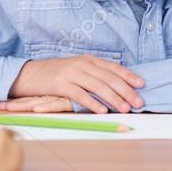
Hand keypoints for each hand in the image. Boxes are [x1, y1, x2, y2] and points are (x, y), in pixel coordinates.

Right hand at [8, 56, 144, 113]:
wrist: (29, 73)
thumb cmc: (57, 74)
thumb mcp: (78, 69)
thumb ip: (94, 73)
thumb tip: (115, 84)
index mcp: (89, 59)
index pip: (113, 67)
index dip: (129, 76)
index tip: (142, 84)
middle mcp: (83, 64)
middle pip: (109, 78)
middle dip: (126, 90)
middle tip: (138, 101)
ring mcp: (72, 73)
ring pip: (98, 86)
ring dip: (114, 98)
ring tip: (125, 108)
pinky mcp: (61, 84)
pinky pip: (80, 95)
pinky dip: (93, 103)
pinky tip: (103, 111)